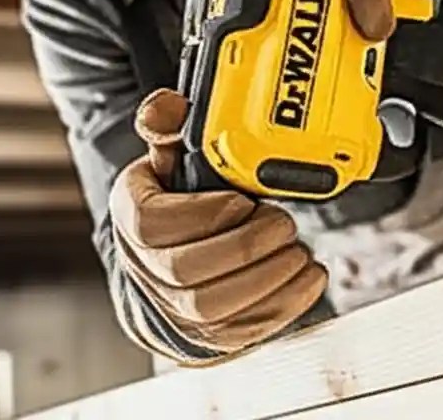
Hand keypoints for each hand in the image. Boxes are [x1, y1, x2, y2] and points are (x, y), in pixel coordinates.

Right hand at [107, 89, 326, 362]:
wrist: (173, 257)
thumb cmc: (178, 201)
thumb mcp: (171, 156)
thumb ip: (171, 127)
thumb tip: (167, 107)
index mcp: (134, 218)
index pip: (153, 224)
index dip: (205, 213)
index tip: (243, 200)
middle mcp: (147, 268)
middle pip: (187, 271)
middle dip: (246, 246)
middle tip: (283, 224)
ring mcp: (175, 307)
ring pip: (214, 307)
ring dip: (268, 277)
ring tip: (298, 251)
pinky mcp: (210, 335)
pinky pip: (243, 330)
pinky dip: (284, 305)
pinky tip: (308, 277)